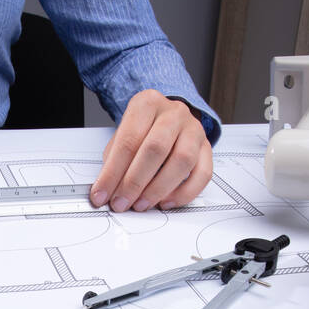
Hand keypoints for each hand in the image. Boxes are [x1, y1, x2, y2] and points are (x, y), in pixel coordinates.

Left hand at [89, 90, 212, 212]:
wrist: (168, 117)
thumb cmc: (142, 129)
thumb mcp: (122, 136)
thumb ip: (113, 161)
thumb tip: (105, 191)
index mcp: (148, 103)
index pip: (128, 141)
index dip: (112, 173)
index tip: (101, 195)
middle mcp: (174, 113)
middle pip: (156, 149)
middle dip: (134, 182)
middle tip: (121, 202)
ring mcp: (194, 129)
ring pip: (182, 161)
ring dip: (158, 189)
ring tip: (142, 204)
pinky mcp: (207, 148)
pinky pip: (202, 174)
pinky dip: (184, 194)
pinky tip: (166, 202)